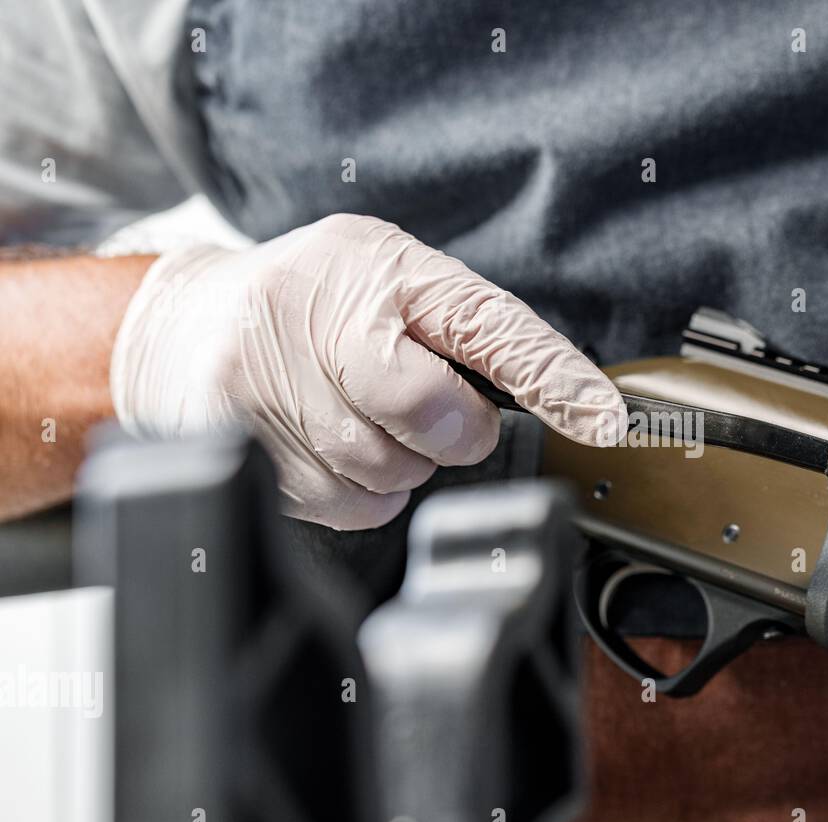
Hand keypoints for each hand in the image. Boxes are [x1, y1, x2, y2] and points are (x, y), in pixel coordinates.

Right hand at [110, 214, 623, 529]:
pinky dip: (358, 489)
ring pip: (394, 475)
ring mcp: (274, 390)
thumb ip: (463, 325)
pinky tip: (324, 442)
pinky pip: (350, 507)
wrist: (180, 327)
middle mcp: (322, 323)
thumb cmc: (306, 298)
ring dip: (399, 461)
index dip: (553, 378)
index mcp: (378, 268)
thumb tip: (556, 396)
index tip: (606, 420)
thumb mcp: (385, 272)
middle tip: (426, 409)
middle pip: (437, 421)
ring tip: (355, 412)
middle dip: (452, 432)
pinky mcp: (247, 452)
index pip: (486, 326)